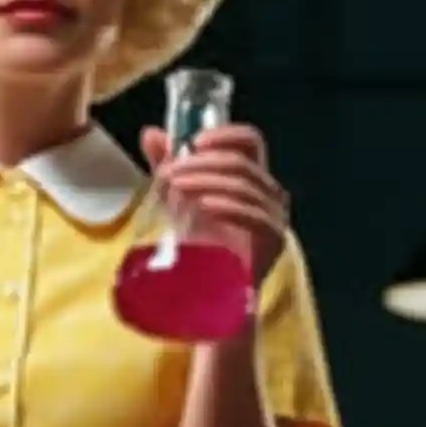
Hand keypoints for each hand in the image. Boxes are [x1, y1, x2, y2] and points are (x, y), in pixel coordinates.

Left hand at [140, 123, 288, 286]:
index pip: (250, 141)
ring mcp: (274, 216)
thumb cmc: (199, 244)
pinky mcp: (273, 241)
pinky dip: (227, 206)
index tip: (194, 142)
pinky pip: (255, 215)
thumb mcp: (177, 199)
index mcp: (249, 177)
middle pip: (241, 163)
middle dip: (201, 164)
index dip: (225, 134)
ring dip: (206, 182)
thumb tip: (150, 134)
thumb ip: (168, 167)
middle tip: (169, 174)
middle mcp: (267, 192)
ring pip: (244, 185)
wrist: (210, 292)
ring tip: (176, 189)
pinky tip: (204, 206)